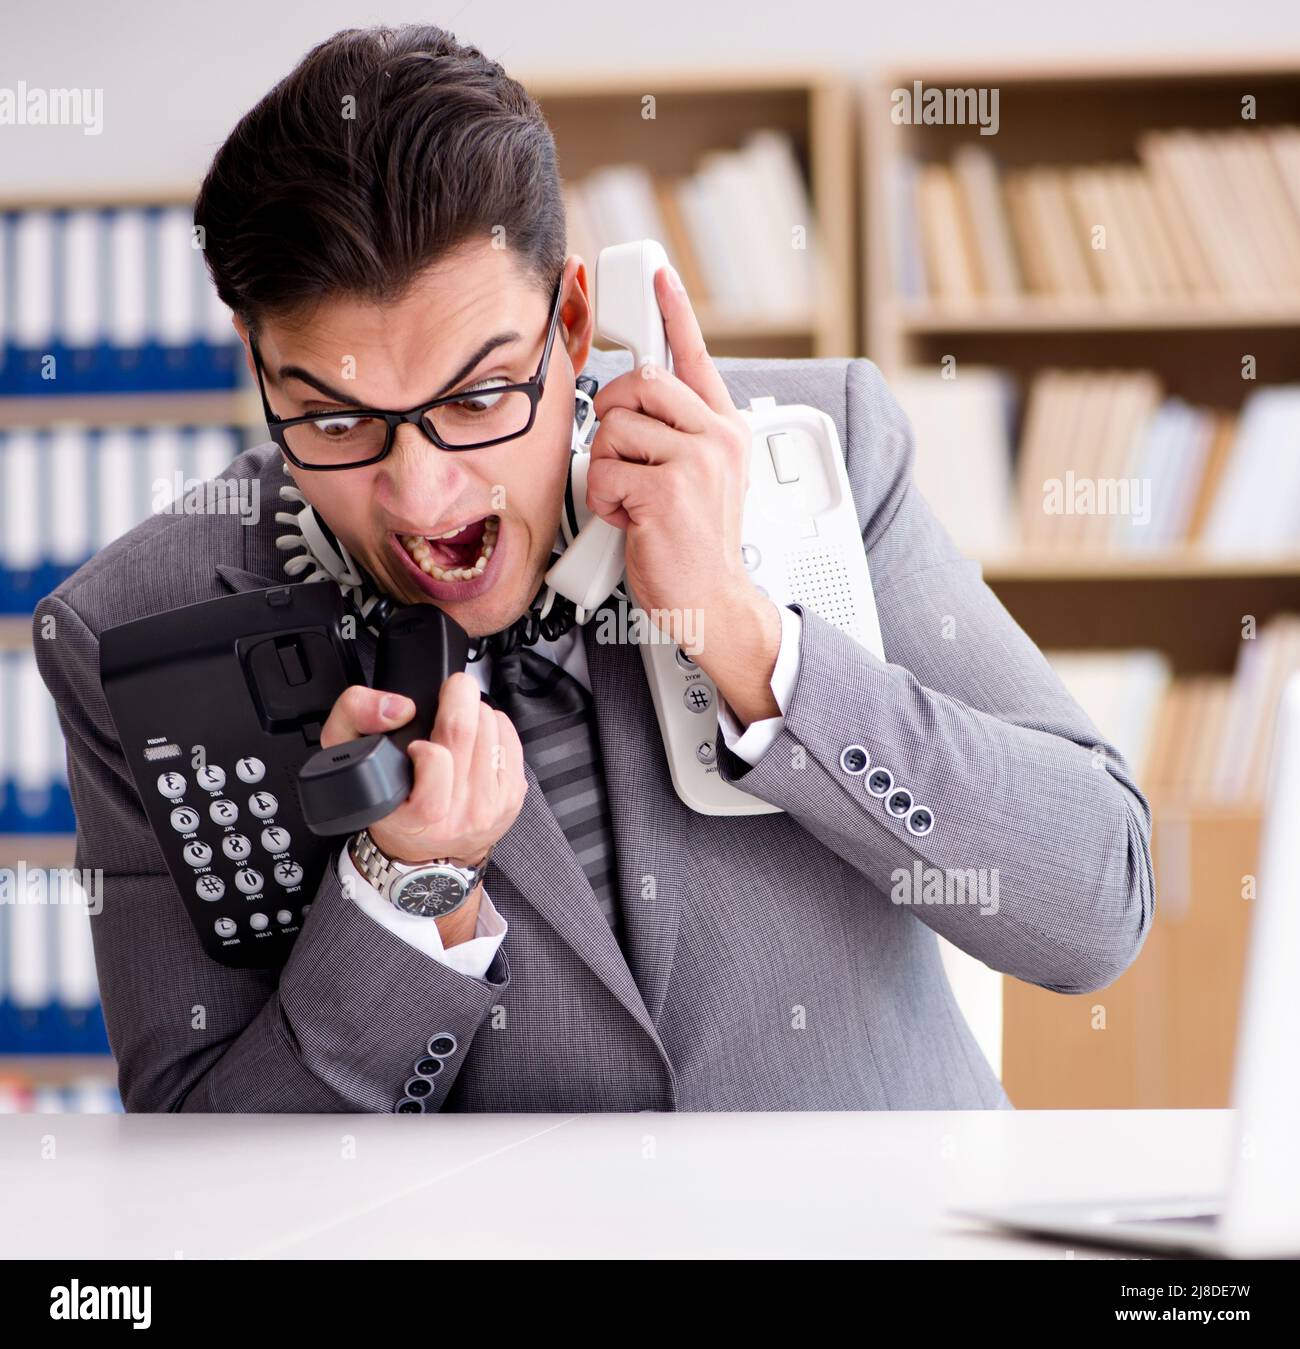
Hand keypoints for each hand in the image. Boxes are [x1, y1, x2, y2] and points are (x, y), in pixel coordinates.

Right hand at [319, 672, 526, 866]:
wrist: (426, 853)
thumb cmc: (392, 803)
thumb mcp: (349, 760)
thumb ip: (356, 716)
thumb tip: (398, 707)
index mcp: (417, 814)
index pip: (434, 758)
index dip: (424, 737)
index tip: (418, 738)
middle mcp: (458, 814)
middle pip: (468, 729)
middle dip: (459, 697)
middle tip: (451, 692)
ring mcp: (490, 807)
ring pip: (492, 728)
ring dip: (477, 712)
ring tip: (460, 722)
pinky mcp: (512, 797)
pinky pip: (511, 739)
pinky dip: (496, 726)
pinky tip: (479, 736)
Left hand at [587, 265, 780, 724]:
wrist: (712, 601)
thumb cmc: (697, 545)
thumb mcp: (701, 478)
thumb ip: (676, 435)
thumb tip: (633, 401)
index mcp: (726, 430)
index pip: (697, 357)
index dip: (675, 313)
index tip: (659, 276)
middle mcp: (717, 438)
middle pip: (640, 382)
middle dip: (614, 415)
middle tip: (622, 453)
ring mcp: (696, 462)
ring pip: (615, 428)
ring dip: (608, 469)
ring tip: (633, 499)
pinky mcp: (666, 490)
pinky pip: (605, 472)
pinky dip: (605, 501)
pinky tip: (632, 520)